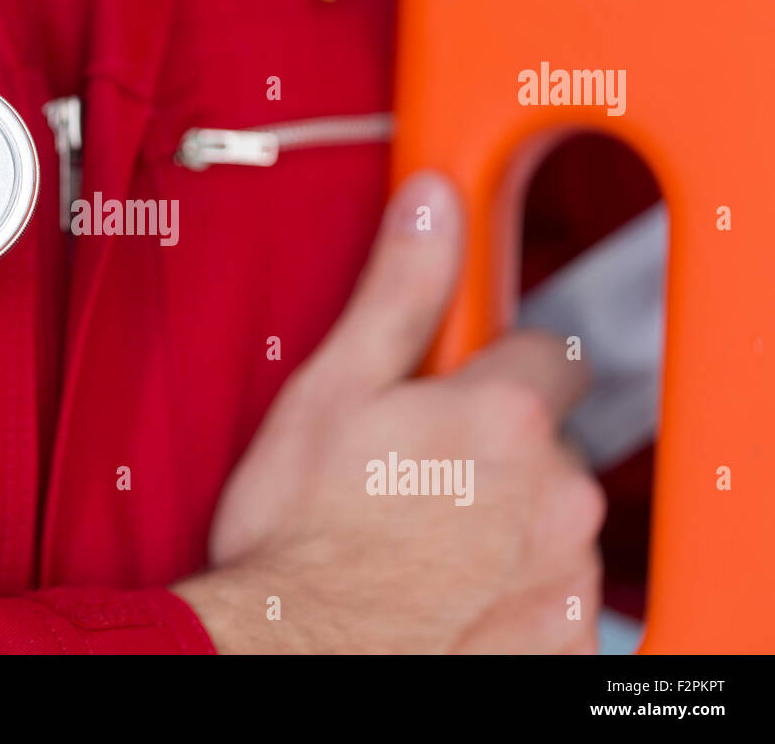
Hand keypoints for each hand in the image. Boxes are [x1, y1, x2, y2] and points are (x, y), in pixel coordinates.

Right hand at [173, 172, 603, 652]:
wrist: (293, 655)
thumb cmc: (300, 536)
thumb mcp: (333, 390)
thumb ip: (401, 289)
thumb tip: (433, 202)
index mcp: (505, 415)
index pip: (548, 353)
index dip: (495, 368)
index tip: (454, 391)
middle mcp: (556, 491)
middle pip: (550, 442)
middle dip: (497, 449)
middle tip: (416, 473)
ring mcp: (564, 571)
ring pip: (553, 520)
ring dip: (507, 521)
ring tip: (420, 537)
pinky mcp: (561, 638)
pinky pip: (553, 593)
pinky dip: (514, 590)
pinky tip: (446, 591)